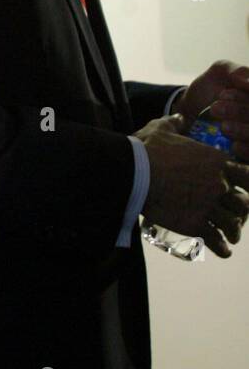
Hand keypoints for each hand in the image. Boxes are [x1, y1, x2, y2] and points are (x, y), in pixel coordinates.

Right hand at [137, 113, 248, 258]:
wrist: (132, 172)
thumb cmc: (147, 149)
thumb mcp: (161, 129)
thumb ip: (175, 123)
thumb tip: (180, 117)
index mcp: (217, 162)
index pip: (248, 176)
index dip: (248, 184)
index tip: (243, 189)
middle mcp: (219, 185)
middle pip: (243, 203)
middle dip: (241, 210)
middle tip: (236, 215)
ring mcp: (209, 206)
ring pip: (232, 224)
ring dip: (234, 232)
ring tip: (232, 237)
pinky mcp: (194, 223)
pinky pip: (215, 240)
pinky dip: (222, 247)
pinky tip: (223, 251)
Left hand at [174, 60, 248, 159]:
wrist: (190, 111)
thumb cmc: (210, 89)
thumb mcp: (221, 72)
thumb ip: (237, 71)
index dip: (244, 98)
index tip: (223, 94)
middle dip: (241, 112)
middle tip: (216, 108)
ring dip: (243, 131)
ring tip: (223, 126)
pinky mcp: (248, 152)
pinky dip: (247, 151)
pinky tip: (234, 146)